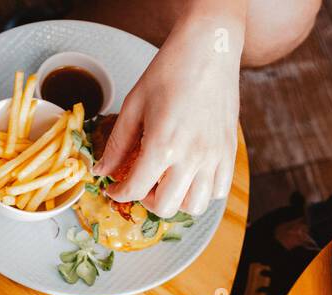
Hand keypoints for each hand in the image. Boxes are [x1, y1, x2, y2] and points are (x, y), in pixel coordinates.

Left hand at [93, 13, 240, 217]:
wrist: (208, 49)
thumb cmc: (170, 71)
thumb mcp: (134, 105)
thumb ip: (117, 143)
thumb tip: (102, 170)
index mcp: (163, 145)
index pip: (136, 190)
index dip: (119, 194)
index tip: (115, 190)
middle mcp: (192, 157)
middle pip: (165, 207)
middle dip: (147, 200)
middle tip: (141, 183)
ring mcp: (214, 157)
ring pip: (195, 207)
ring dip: (176, 200)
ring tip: (167, 181)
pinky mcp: (229, 152)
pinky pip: (218, 191)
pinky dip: (202, 192)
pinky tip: (190, 175)